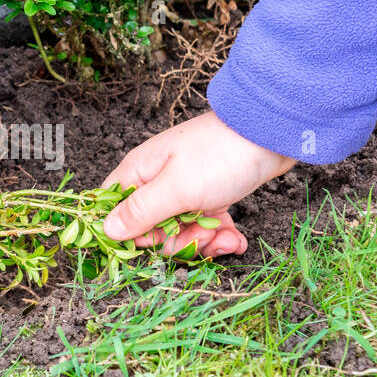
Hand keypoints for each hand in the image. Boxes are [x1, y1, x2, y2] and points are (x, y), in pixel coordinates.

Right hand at [101, 112, 295, 256]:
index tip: (155, 242)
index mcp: (139, 174)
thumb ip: (139, 211)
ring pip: (180, 231)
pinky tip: (235, 239)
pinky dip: (220, 236)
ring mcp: (184, 189)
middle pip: (151, 229)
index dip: (131, 235)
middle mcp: (157, 182)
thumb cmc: (219, 156)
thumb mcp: (176, 189)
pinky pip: (204, 225)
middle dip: (177, 241)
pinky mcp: (209, 195)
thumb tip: (105, 230)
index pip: (115, 212)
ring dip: (204, 241)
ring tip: (226, 236)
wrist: (270, 135)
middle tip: (202, 234)